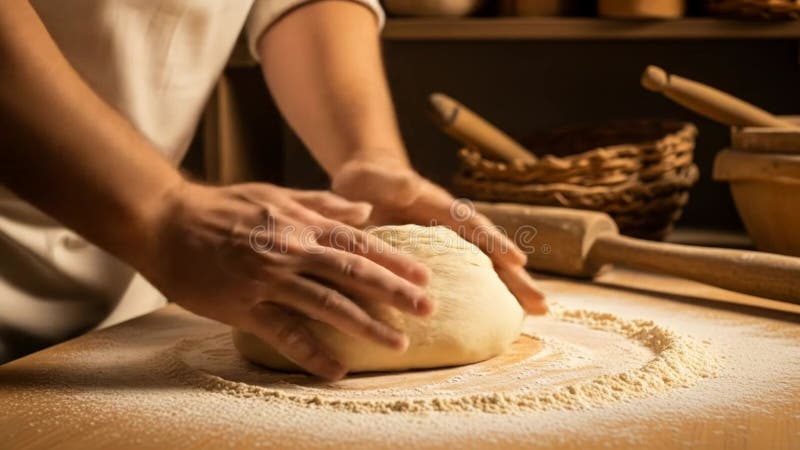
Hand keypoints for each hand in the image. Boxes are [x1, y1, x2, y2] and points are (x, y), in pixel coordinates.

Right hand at [139, 180, 432, 379]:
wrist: (165, 221)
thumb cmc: (223, 208)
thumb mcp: (275, 195)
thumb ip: (321, 205)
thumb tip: (364, 211)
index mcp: (300, 224)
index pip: (358, 243)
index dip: (395, 260)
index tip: (425, 277)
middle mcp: (291, 250)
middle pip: (353, 273)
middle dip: (394, 291)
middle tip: (428, 309)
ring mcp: (267, 280)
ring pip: (326, 304)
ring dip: (365, 325)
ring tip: (397, 343)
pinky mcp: (243, 306)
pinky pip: (283, 333)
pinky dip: (311, 352)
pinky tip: (336, 370)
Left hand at [332, 160, 546, 313]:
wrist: (364, 187)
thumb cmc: (366, 182)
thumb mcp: (370, 178)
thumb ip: (389, 182)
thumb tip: (410, 184)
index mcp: (436, 205)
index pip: (471, 224)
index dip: (493, 241)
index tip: (517, 261)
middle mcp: (451, 226)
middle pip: (490, 251)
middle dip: (516, 276)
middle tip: (543, 304)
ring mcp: (449, 245)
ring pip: (485, 267)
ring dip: (510, 288)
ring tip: (538, 313)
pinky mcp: (440, 260)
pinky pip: (467, 278)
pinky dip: (485, 295)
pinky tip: (501, 318)